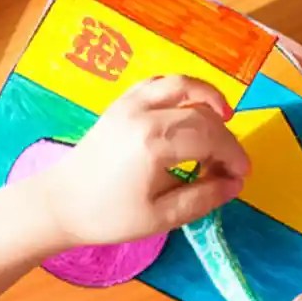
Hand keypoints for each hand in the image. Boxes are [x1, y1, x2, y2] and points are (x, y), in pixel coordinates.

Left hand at [34, 76, 249, 245]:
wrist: (60, 204)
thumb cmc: (109, 216)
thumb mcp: (162, 217)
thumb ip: (203, 198)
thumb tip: (234, 183)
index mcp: (154, 143)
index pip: (211, 138)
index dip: (234, 155)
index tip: (241, 176)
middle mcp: (144, 114)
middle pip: (202, 113)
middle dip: (225, 137)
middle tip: (229, 166)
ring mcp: (130, 103)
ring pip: (182, 84)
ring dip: (208, 98)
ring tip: (222, 119)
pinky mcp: (121, 102)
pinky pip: (159, 83)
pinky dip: (182, 91)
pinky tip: (190, 110)